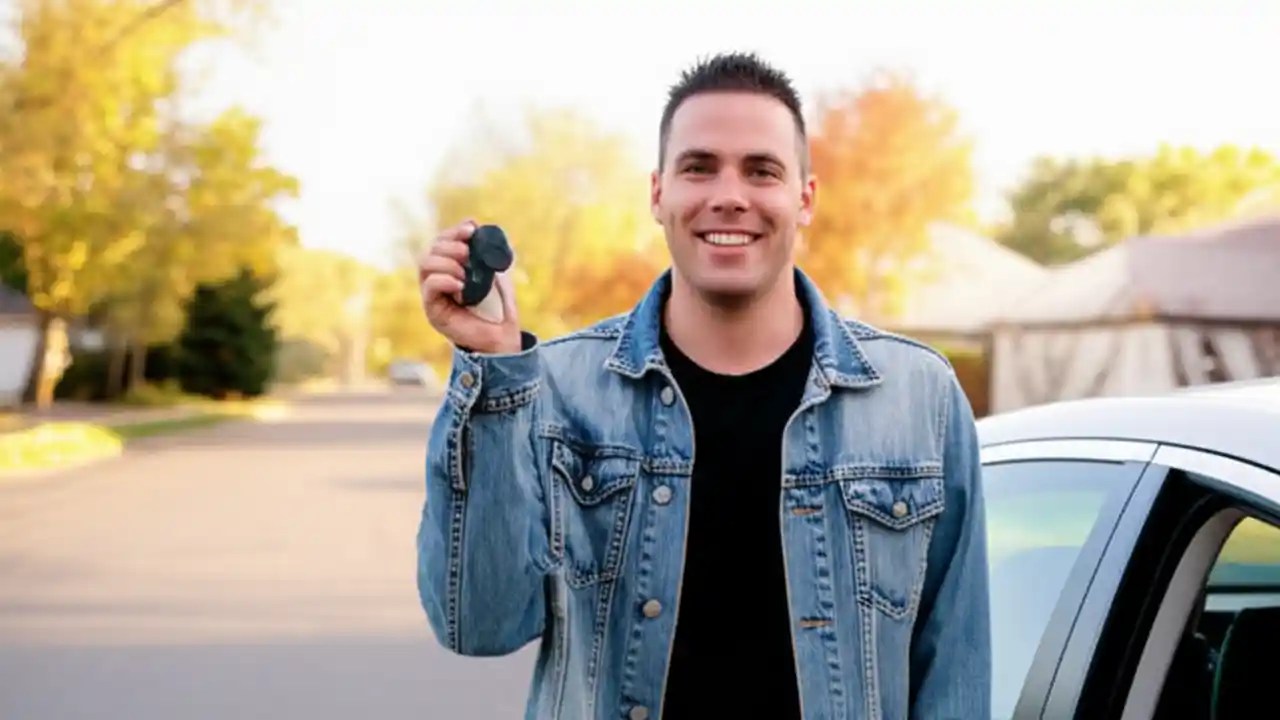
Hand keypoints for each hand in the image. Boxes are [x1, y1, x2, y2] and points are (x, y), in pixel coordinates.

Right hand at [419, 219, 522, 354]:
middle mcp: (438, 278)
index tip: (471, 228)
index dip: (454, 232)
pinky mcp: (433, 310)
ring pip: (425, 265)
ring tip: (465, 273)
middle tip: (467, 252)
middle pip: (431, 250)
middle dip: (449, 245)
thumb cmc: (499, 306)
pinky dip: (444, 280)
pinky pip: (429, 287)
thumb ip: (489, 252)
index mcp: (450, 267)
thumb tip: (483, 228)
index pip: (442, 241)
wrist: (503, 335)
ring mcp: (433, 294)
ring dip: (446, 262)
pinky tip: (461, 285)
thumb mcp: (496, 273)